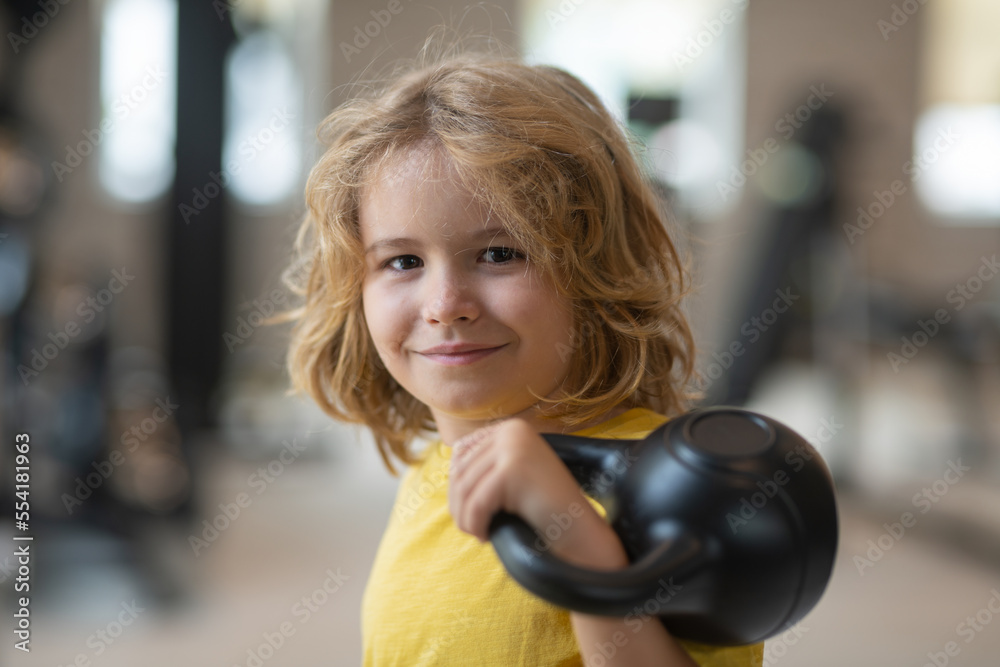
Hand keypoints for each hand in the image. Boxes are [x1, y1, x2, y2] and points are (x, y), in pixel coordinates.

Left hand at [448, 418, 627, 569]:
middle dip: (459, 505)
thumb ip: (485, 464)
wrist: (579, 530)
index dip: (458, 485)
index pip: (462, 453)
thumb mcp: (511, 478)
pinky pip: (476, 503)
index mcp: (511, 428)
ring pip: (464, 488)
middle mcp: (512, 430)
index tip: (470, 510)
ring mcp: (513, 446)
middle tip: (472, 528)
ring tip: (478, 533)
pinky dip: (475, 524)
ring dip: (465, 518)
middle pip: (460, 470)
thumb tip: (447, 461)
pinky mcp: (513, 468)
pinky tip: (487, 536)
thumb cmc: (542, 509)